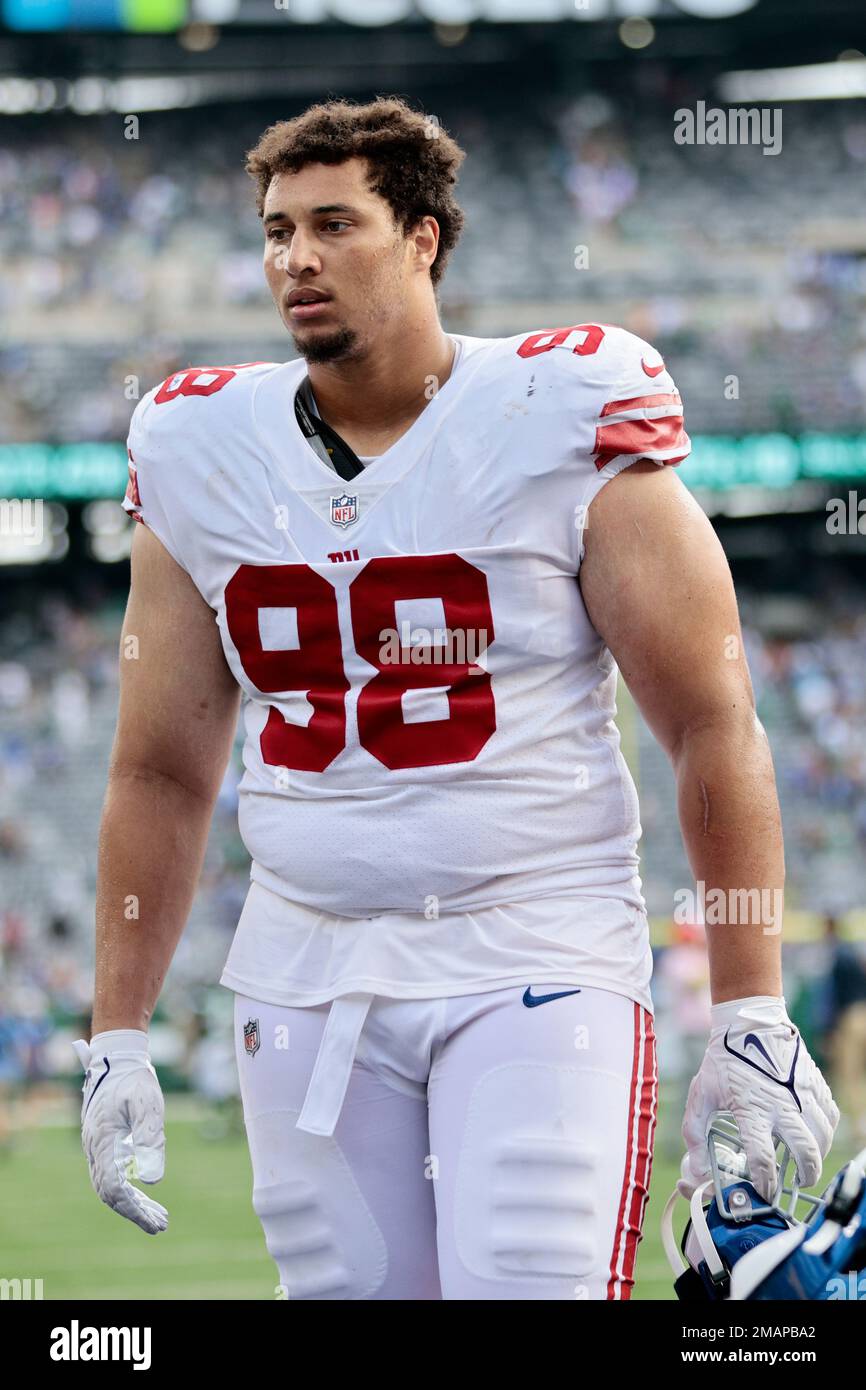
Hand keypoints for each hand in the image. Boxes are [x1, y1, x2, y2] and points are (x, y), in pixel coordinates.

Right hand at [72, 1029, 167, 1234]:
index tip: (155, 1222)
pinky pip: (111, 1174)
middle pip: (109, 1193)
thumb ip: (150, 1139)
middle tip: (161, 1225)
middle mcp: (94, 1148)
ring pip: (109, 1186)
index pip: (113, 1188)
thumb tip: (153, 1180)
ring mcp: (96, 1146)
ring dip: (133, 1204)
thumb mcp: (148, 1105)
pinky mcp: (102, 1143)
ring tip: (160, 1217)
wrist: (117, 1057)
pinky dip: (129, 1188)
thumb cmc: (135, 1079)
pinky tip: (147, 1192)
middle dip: (135, 1212)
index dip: (134, 1209)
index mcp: (103, 1141)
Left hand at [680, 995, 838, 1201]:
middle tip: (796, 1183)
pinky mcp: (814, 1084)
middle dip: (805, 1176)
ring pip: (823, 1137)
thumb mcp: (701, 1094)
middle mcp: (782, 1104)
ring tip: (805, 1162)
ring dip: (817, 1155)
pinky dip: (826, 1131)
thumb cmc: (724, 1060)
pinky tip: (814, 1135)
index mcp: (752, 1109)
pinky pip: (830, 1116)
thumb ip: (694, 1134)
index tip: (766, 1191)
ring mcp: (802, 1094)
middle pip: (806, 1153)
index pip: (763, 1158)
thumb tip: (696, 1169)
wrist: (749, 1023)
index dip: (766, 1182)